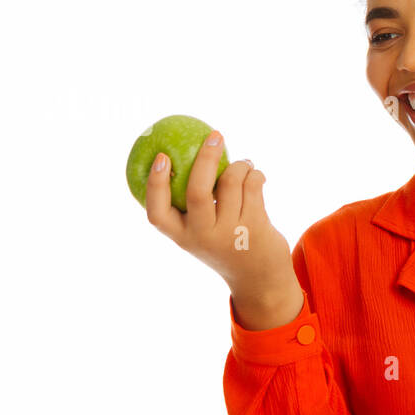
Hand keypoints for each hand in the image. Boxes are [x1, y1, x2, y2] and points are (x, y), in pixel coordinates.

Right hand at [144, 128, 295, 297]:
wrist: (259, 278)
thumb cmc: (223, 244)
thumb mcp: (200, 233)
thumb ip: (190, 207)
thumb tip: (186, 154)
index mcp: (182, 237)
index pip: (157, 213)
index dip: (156, 184)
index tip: (162, 157)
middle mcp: (203, 236)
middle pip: (198, 191)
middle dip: (206, 158)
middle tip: (215, 136)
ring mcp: (230, 233)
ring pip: (231, 182)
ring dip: (240, 164)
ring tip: (244, 164)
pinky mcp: (255, 227)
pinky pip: (253, 186)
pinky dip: (254, 174)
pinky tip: (255, 175)